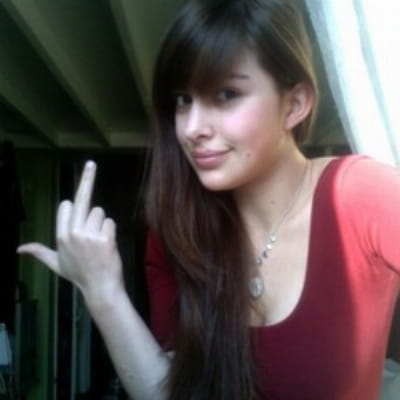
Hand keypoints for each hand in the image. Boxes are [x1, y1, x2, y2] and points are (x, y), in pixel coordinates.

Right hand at [18, 161, 122, 300]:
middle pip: (83, 200)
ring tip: (99, 243)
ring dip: (102, 225)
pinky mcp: (105, 239)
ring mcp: (89, 236)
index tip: (83, 177)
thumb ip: (40, 253)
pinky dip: (111, 232)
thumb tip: (19, 249)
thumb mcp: (56, 264)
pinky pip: (111, 222)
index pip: (66, 205)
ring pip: (100, 212)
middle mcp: (73, 233)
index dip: (73, 205)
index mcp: (60, 236)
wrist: (100, 288)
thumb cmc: (79, 275)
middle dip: (88, 190)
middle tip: (91, 164)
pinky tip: (108, 246)